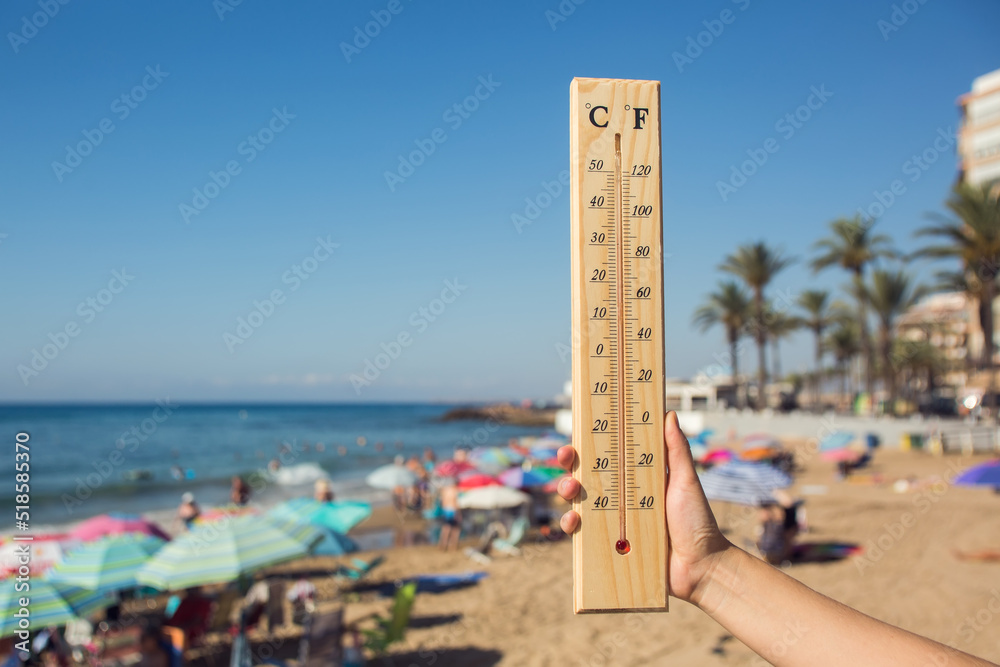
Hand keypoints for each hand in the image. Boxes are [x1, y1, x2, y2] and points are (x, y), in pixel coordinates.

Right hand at [556, 411, 731, 604]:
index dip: (588, 445)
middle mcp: (620, 498)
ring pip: (578, 502)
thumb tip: (669, 414)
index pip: (606, 456)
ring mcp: (613, 522)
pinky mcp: (609, 545)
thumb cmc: (697, 522)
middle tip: (566, 457)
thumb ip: (677, 450)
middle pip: (585, 476)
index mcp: (635, 478)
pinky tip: (573, 522)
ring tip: (571, 490)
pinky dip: (571, 526)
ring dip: (566, 491)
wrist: (701, 567)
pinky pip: (582, 534)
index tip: (577, 435)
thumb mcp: (686, 482)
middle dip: (569, 465)